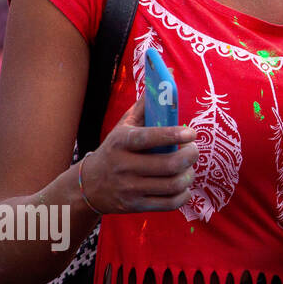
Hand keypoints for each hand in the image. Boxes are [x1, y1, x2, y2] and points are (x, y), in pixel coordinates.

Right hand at [80, 93, 198, 213]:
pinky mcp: (135, 206)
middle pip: (169, 165)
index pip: (149, 138)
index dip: (173, 135)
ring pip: (172, 185)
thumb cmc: (115, 149)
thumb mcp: (123, 127)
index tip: (192, 133)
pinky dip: (184, 194)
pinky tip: (183, 185)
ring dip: (189, 175)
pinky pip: (169, 203)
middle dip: (190, 156)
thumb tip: (167, 77)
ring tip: (189, 168)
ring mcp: (129, 189)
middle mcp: (124, 166)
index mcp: (121, 142)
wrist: (88, 186)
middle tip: (194, 151)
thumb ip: (145, 106)